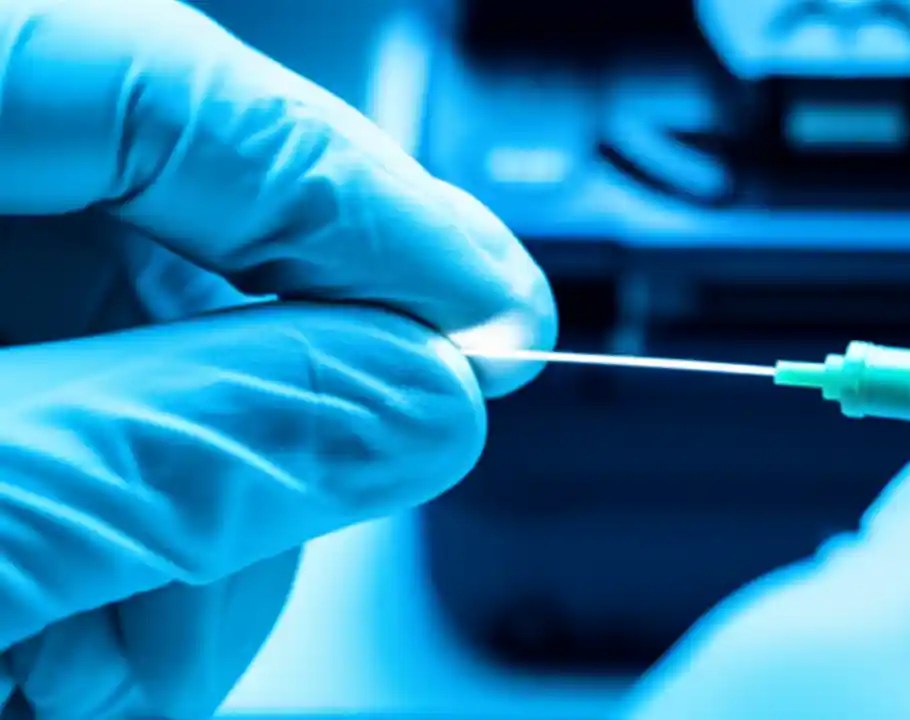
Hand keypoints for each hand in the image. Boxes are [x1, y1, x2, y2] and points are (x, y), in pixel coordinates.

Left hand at [0, 0, 554, 716]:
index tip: (501, 315)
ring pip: (156, 379)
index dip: (362, 199)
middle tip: (345, 515)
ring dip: (197, 536)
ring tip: (112, 664)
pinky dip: (130, 569)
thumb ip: (186, 443)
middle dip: (282, 411)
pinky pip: (97, 458)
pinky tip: (70, 650)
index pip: (166, 87)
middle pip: (180, 246)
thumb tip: (425, 397)